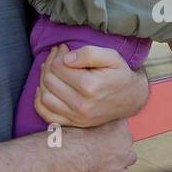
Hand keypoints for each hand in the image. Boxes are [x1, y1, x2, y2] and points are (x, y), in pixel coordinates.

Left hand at [34, 43, 150, 127]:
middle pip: (50, 80)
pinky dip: (40, 102)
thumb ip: (89, 53)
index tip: (63, 48)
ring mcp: (77, 117)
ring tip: (52, 70)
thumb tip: (66, 58)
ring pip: (45, 97)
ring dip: (43, 81)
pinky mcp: (75, 123)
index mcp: (90, 86)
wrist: (131, 99)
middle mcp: (82, 104)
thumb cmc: (120, 75)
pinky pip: (47, 115)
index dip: (57, 54)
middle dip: (49, 64)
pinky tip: (45, 89)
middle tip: (57, 56)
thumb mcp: (111, 57)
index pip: (58, 67)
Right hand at [74, 118, 136, 171]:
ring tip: (108, 160)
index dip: (114, 129)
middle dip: (119, 144)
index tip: (105, 132)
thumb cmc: (76, 136)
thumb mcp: (86, 120)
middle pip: (128, 140)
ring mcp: (125, 157)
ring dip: (122, 159)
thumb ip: (95, 119)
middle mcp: (126, 140)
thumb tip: (90, 119)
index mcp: (119, 123)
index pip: (123, 124)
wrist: (75, 155)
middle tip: (105, 146)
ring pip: (131, 157)